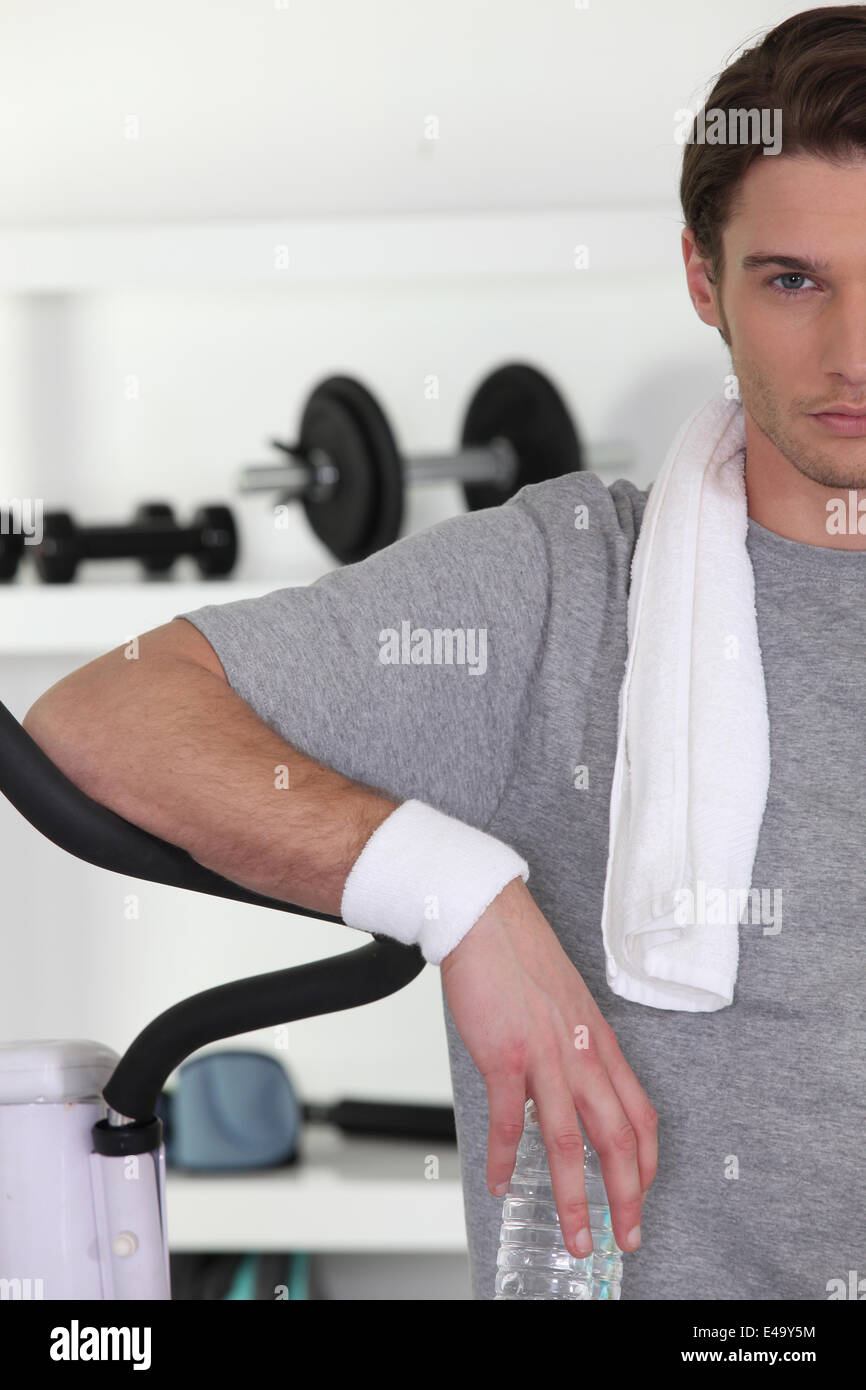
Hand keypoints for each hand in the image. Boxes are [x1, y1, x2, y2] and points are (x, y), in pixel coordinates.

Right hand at [440, 876, 657, 1257]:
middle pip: (617, 1139)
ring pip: (569, 1142)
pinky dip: (504, 1159)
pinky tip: (500, 1183)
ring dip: (576, 1199)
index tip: (642, 1195)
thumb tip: (570, 1084)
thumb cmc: (522, 956)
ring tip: (575, 1236)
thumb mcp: (568, 1004)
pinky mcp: (504, 1056)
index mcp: (600, 1042)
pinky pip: (507, 1121)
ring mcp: (545, 1057)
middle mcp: (581, 1054)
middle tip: (625, 1236)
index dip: (647, 1163)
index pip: (641, 1114)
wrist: (487, 919)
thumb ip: (575, 1046)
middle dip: (626, 1198)